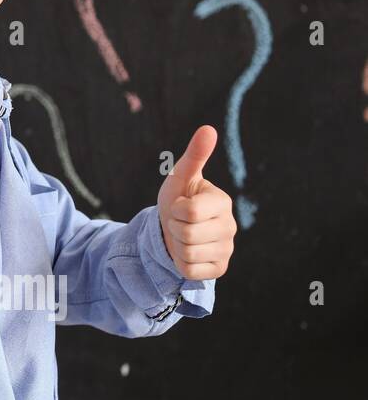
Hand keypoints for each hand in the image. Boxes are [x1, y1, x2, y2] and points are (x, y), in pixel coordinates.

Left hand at [156, 125, 235, 280]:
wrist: (171, 228)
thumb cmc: (177, 199)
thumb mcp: (180, 177)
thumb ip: (194, 155)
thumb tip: (208, 128)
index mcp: (222, 202)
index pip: (190, 212)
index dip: (176, 210)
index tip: (180, 207)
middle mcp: (230, 226)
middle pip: (187, 234)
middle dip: (175, 228)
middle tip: (179, 223)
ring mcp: (227, 250)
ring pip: (188, 254)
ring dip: (177, 245)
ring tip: (183, 236)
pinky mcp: (219, 269)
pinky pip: (191, 270)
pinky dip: (181, 263)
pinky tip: (188, 252)